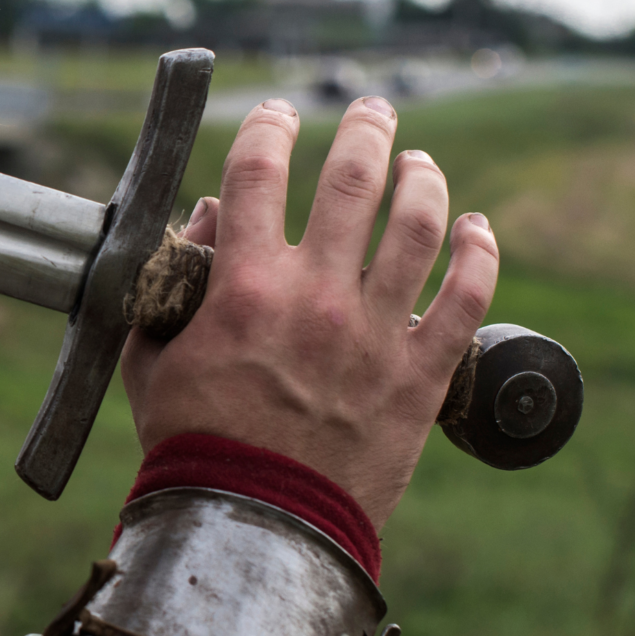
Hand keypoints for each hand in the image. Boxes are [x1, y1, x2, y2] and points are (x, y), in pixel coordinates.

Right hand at [120, 96, 498, 527]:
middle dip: (365, 130)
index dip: (267, 128)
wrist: (254, 523)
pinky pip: (469, 297)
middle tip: (372, 111)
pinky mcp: (421, 374)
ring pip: (419, 225)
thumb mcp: (154, 359)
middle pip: (353, 180)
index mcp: (245, 289)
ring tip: (419, 163)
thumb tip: (205, 222)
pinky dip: (480, 252)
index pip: (258, 173)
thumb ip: (170, 286)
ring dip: (424, 179)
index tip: (275, 115)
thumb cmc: (195, 443)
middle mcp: (317, 297)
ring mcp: (376, 333)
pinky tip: (477, 228)